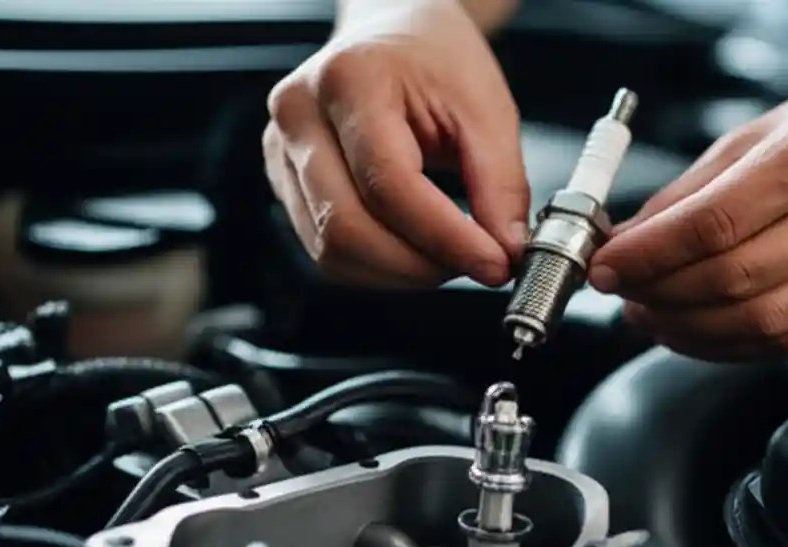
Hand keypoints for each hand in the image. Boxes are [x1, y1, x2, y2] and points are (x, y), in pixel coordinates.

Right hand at [263, 0, 527, 288]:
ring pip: (331, 251)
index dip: (445, 237)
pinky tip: (416, 250)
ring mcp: (282, 153)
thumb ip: (499, 184)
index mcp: (349, 80)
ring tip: (449, 255)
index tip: (495, 263)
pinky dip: (378, 267)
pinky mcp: (285, 184)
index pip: (388, 184)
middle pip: (347, 228)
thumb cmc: (433, 57)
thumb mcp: (486, 107)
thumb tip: (506, 251)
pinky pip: (325, 251)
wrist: (392, 33)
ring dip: (400, 273)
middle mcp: (300, 115)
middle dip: (421, 266)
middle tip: (476, 265)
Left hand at [590, 77, 787, 359]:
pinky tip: (699, 327)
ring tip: (652, 314)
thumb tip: (632, 237)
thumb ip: (695, 187)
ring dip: (687, 330)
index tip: (607, 264)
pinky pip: (786, 342)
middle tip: (622, 294)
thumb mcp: (770, 128)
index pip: (714, 223)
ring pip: (757, 325)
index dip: (648, 255)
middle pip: (732, 282)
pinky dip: (730, 342)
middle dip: (659, 297)